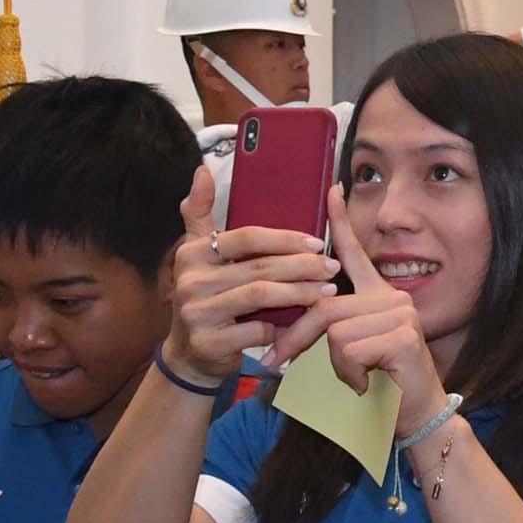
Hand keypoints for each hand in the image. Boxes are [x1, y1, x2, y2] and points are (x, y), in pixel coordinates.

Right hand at [165, 166, 336, 381]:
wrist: (190, 353)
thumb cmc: (207, 296)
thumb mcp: (197, 253)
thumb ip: (199, 212)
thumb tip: (202, 169)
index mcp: (192, 252)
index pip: (246, 237)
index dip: (285, 238)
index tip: (318, 242)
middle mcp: (190, 281)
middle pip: (259, 266)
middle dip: (302, 266)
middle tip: (332, 267)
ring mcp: (197, 313)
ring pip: (261, 296)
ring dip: (300, 293)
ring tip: (327, 290)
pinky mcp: (209, 343)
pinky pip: (257, 330)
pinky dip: (283, 328)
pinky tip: (302, 324)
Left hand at [261, 188, 448, 432]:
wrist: (415, 415)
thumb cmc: (380, 384)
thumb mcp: (349, 351)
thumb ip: (331, 329)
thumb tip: (288, 325)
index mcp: (377, 296)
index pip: (355, 253)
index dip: (341, 222)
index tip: (332, 190)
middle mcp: (391, 298)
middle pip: (325, 307)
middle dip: (296, 338)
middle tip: (276, 363)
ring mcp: (400, 314)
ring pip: (335, 333)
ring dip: (334, 366)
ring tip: (356, 379)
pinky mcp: (404, 335)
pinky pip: (349, 350)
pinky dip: (349, 374)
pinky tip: (367, 383)